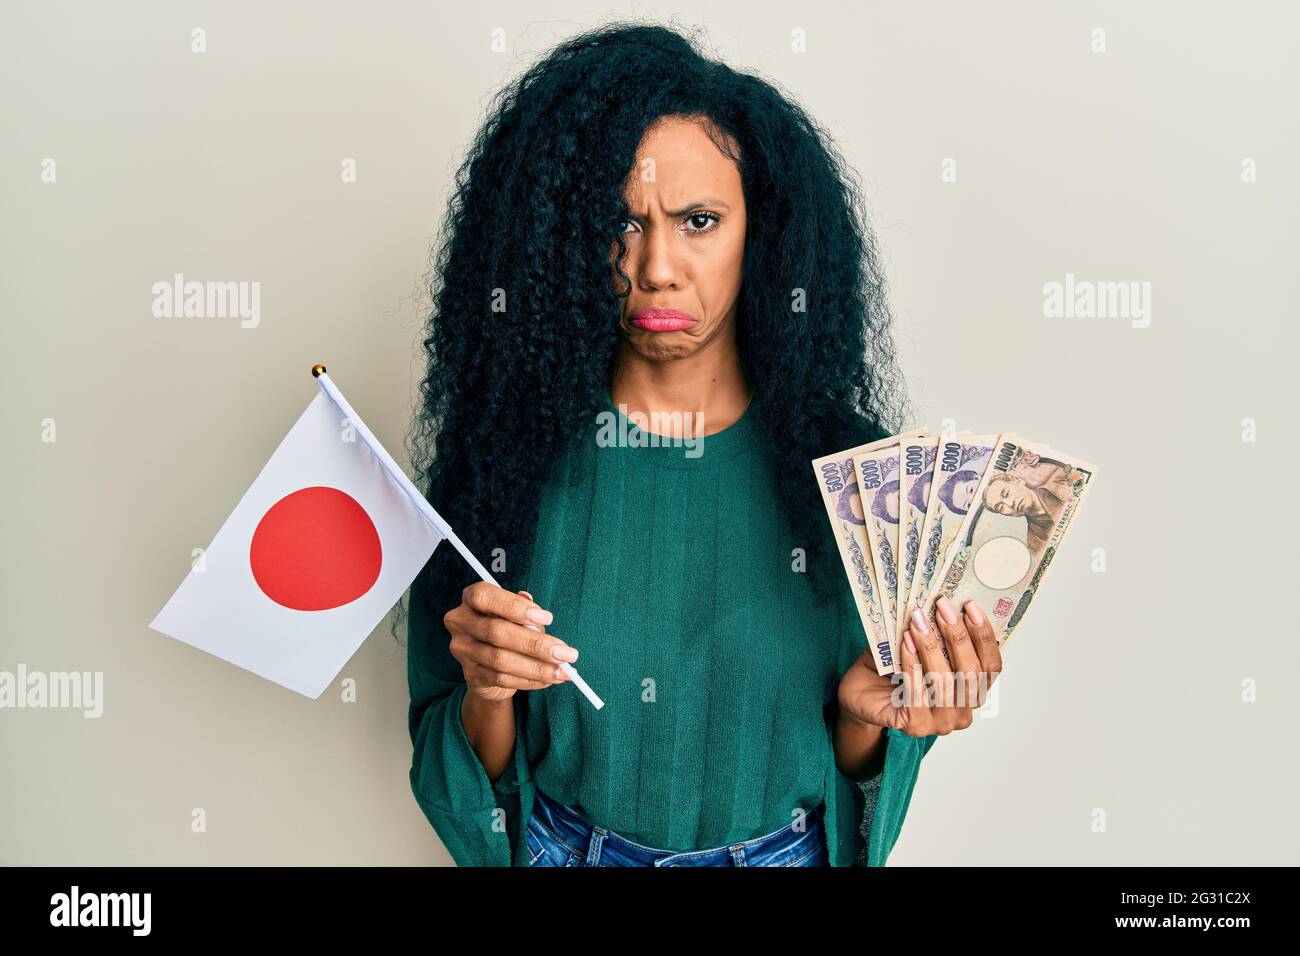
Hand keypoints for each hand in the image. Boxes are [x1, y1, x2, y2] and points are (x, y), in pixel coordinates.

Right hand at [444, 582, 578, 701]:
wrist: (489, 664)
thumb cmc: (508, 629)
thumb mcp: (518, 616)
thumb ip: (528, 615)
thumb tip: (542, 619)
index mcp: (471, 599)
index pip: (485, 597)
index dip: (514, 607)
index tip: (548, 618)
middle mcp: (461, 622)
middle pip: (497, 632)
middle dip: (536, 644)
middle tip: (566, 653)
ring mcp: (463, 651)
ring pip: (501, 660)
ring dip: (537, 667)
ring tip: (563, 671)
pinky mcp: (471, 675)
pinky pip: (503, 679)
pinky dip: (530, 680)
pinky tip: (549, 679)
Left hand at [837, 596, 1002, 736]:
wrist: (861, 691)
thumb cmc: (893, 667)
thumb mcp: (918, 645)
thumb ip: (934, 632)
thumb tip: (940, 603)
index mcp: (972, 691)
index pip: (991, 667)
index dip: (984, 636)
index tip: (971, 607)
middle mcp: (962, 711)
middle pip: (971, 674)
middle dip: (958, 636)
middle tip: (942, 607)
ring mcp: (941, 723)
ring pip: (945, 683)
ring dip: (932, 648)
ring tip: (918, 621)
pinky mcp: (915, 726)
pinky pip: (918, 693)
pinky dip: (912, 664)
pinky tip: (905, 643)